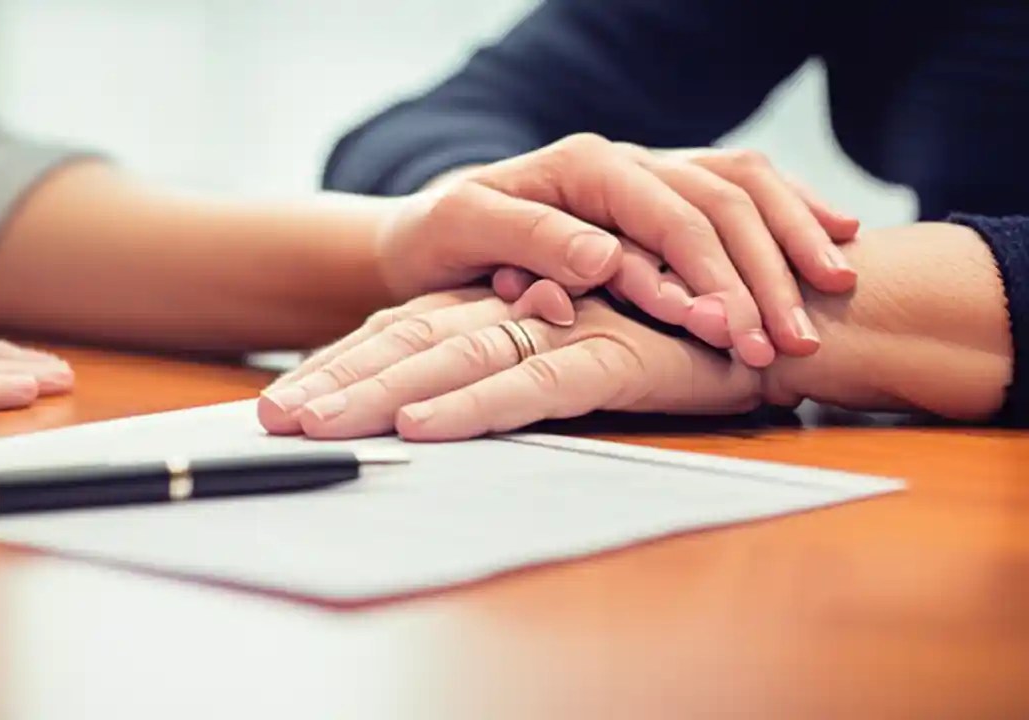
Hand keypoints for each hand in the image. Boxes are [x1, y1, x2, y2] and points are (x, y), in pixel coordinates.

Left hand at [258, 289, 761, 440]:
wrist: (761, 320)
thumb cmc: (660, 340)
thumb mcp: (564, 353)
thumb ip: (501, 369)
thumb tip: (427, 407)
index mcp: (496, 304)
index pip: (400, 335)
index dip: (338, 368)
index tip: (279, 407)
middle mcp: (515, 307)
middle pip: (406, 343)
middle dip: (333, 384)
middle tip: (270, 423)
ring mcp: (559, 327)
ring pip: (450, 358)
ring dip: (378, 393)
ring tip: (318, 426)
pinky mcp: (606, 354)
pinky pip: (529, 382)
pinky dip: (473, 404)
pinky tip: (421, 426)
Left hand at [427, 136, 859, 366]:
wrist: (427, 228)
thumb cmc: (440, 234)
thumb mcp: (466, 229)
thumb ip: (533, 239)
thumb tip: (607, 258)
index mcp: (584, 165)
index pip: (670, 217)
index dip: (710, 275)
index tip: (737, 331)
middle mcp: (625, 160)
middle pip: (720, 203)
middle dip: (765, 273)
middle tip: (795, 343)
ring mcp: (647, 174)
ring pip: (743, 191)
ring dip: (792, 240)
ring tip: (839, 287)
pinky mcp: (657, 198)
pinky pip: (741, 191)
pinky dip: (789, 212)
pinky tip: (834, 234)